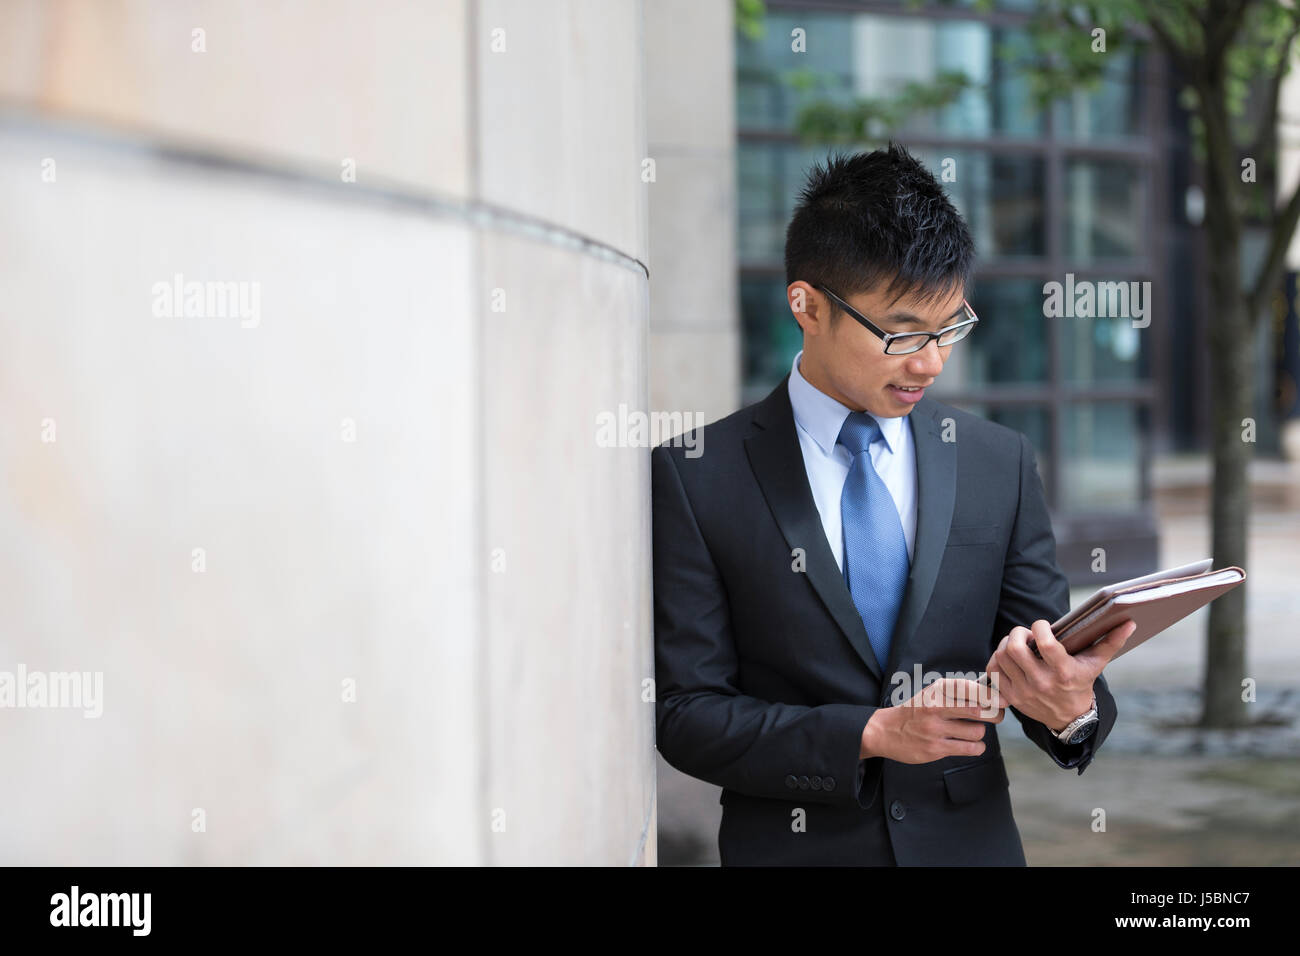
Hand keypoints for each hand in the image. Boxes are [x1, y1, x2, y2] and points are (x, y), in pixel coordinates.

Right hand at [860, 678, 1005, 763]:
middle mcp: (936, 707)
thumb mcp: (932, 694)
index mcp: (937, 690)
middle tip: (996, 716)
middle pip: (979, 710)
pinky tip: (971, 744)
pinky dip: (977, 747)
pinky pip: (969, 748)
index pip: (971, 689)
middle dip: (995, 714)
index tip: (1003, 700)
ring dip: (980, 732)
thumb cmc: (916, 711)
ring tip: (972, 731)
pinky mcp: (935, 748)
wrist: (886, 730)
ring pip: (977, 731)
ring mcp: (935, 729)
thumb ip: (957, 693)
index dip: (992, 695)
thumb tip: (991, 693)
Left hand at [985, 618, 1134, 730]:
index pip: (1045, 644)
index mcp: (1063, 672)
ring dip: (1005, 644)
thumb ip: (1111, 642)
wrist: (1069, 718)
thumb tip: (1129, 622)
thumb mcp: (1096, 664)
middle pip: (1015, 648)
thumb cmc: (1081, 683)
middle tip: (1026, 634)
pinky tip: (1008, 657)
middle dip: (1018, 633)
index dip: (1039, 627)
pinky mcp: (1011, 697)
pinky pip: (994, 672)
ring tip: (1018, 643)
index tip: (1043, 625)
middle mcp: (1042, 683)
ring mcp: (1024, 691)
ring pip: (1001, 657)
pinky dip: (997, 660)